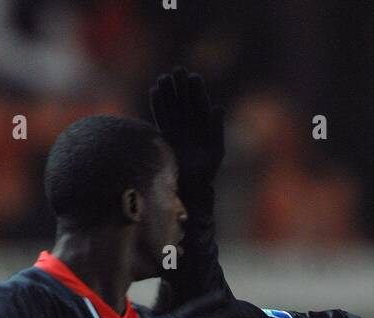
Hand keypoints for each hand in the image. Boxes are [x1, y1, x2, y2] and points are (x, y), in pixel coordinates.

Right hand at [149, 68, 223, 199]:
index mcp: (205, 128)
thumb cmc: (206, 172)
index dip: (197, 91)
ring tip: (163, 78)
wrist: (190, 190)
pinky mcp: (164, 136)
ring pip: (172, 107)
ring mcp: (177, 130)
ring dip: (168, 92)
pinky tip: (155, 91)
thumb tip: (218, 107)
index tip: (193, 77)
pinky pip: (161, 116)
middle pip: (185, 102)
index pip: (201, 105)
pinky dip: (158, 105)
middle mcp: (190, 126)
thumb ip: (216, 129)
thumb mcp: (216, 150)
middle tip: (177, 71)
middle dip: (181, 87)